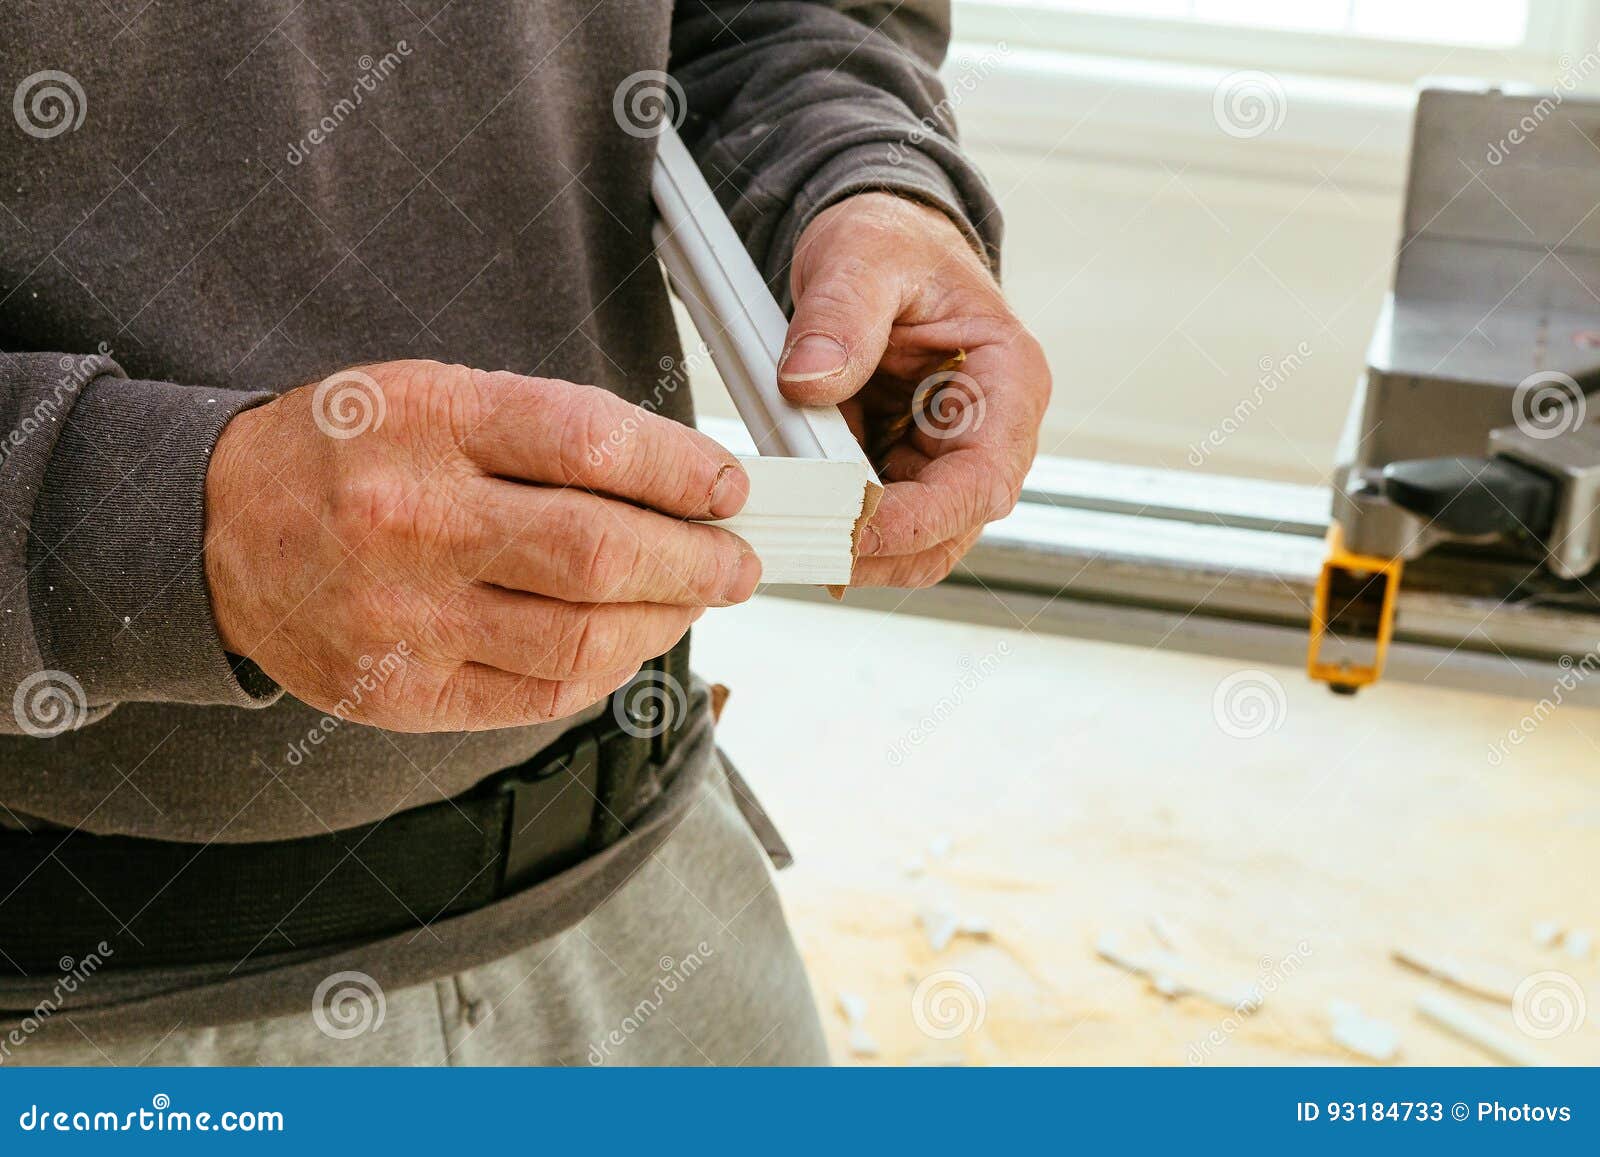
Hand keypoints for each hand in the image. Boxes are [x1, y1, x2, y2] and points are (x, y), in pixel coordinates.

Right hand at [203, 360, 758, 731]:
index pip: (589, 440)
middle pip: (601, 551)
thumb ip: (547, 430)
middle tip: (735, 563)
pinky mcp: (404, 690)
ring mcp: (408, 615)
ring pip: (584, 635)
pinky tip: (625, 644)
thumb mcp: (433, 394)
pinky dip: (606, 671)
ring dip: (665, 621)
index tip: (727, 488)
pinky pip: (540, 694)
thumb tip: (679, 480)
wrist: (217, 531)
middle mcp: (416, 518)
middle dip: (697, 562)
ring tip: (690, 603)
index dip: (681, 469)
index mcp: (430, 422)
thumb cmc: (346, 453)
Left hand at [778, 192, 1049, 585]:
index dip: (919, 520)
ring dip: (852, 543)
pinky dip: (834, 523)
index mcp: (1009, 382)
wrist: (883, 244)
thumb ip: (838, 313)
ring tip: (789, 522)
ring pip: (912, 543)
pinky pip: (877, 521)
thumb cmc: (895, 244)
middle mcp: (991, 434)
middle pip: (948, 532)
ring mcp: (949, 459)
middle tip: (801, 541)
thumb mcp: (863, 254)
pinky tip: (793, 505)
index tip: (853, 526)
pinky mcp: (907, 470)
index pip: (982, 483)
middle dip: (878, 549)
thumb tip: (808, 381)